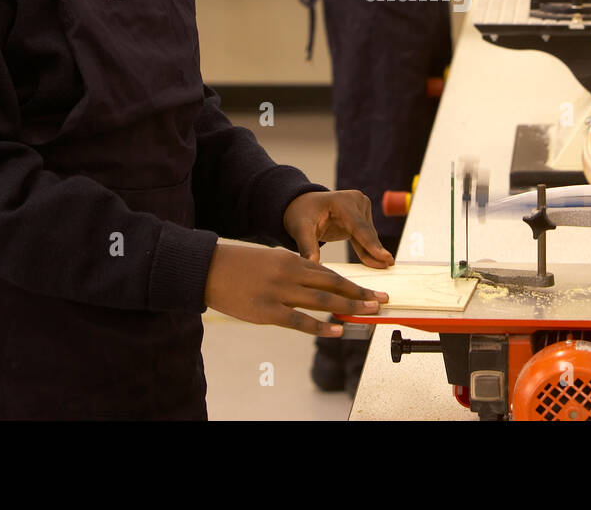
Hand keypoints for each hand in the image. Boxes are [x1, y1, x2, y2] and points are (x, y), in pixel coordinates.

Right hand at [203, 243, 388, 336]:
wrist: (208, 268)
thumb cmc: (238, 265)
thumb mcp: (270, 259)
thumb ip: (292, 269)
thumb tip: (312, 279)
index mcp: (291, 260)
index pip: (330, 274)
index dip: (353, 284)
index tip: (372, 290)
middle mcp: (290, 273)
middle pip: (332, 285)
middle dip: (359, 294)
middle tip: (382, 300)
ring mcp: (279, 293)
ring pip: (321, 301)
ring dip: (348, 307)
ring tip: (369, 313)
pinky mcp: (266, 312)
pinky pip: (299, 321)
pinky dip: (320, 327)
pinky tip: (336, 331)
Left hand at [283, 190, 394, 267]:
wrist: (300, 205)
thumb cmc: (300, 214)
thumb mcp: (300, 229)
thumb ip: (307, 246)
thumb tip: (313, 264)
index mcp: (342, 201)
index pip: (359, 226)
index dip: (371, 244)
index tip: (385, 257)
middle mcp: (356, 201)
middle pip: (366, 232)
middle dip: (375, 251)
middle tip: (388, 266)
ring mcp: (360, 208)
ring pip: (368, 236)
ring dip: (373, 253)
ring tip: (384, 268)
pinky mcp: (361, 216)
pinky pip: (365, 237)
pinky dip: (368, 250)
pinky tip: (376, 263)